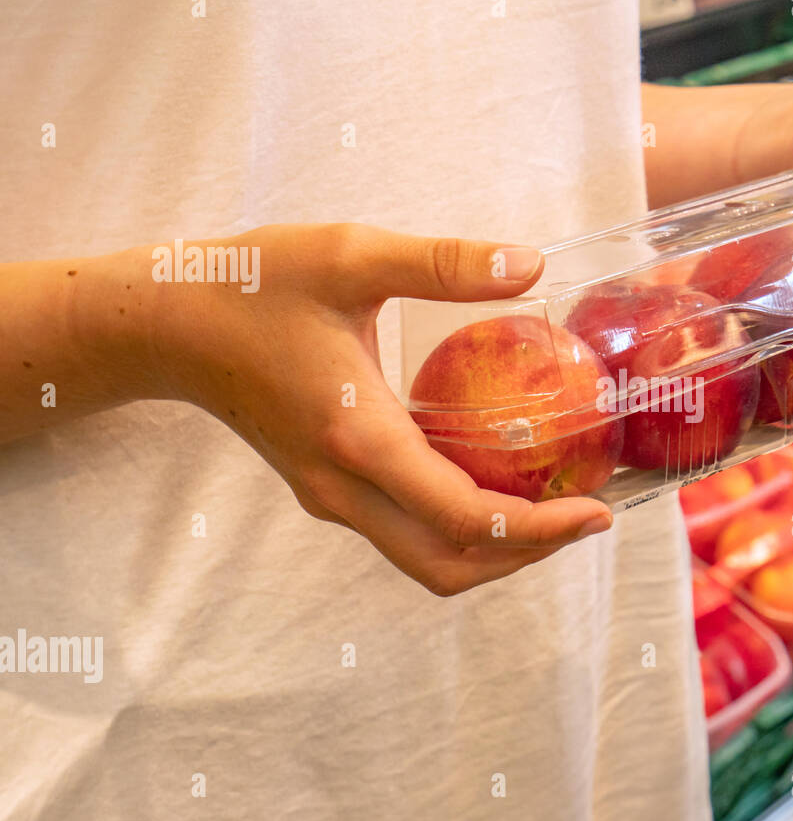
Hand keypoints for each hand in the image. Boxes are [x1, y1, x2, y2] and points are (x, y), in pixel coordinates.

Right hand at [120, 224, 611, 595]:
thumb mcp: (350, 255)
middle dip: (527, 556)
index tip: (598, 512)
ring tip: (552, 509)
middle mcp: (344, 488)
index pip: (465, 519)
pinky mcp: (324, 488)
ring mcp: (330, 496)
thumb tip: (532, 264)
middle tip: (585, 518)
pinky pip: (404, 532)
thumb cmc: (252, 284)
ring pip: (425, 560)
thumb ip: (443, 262)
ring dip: (494, 551)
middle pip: (450, 565)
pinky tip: (494, 483)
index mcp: (359, 440)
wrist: (165, 324)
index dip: (541, 528)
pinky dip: (458, 529)